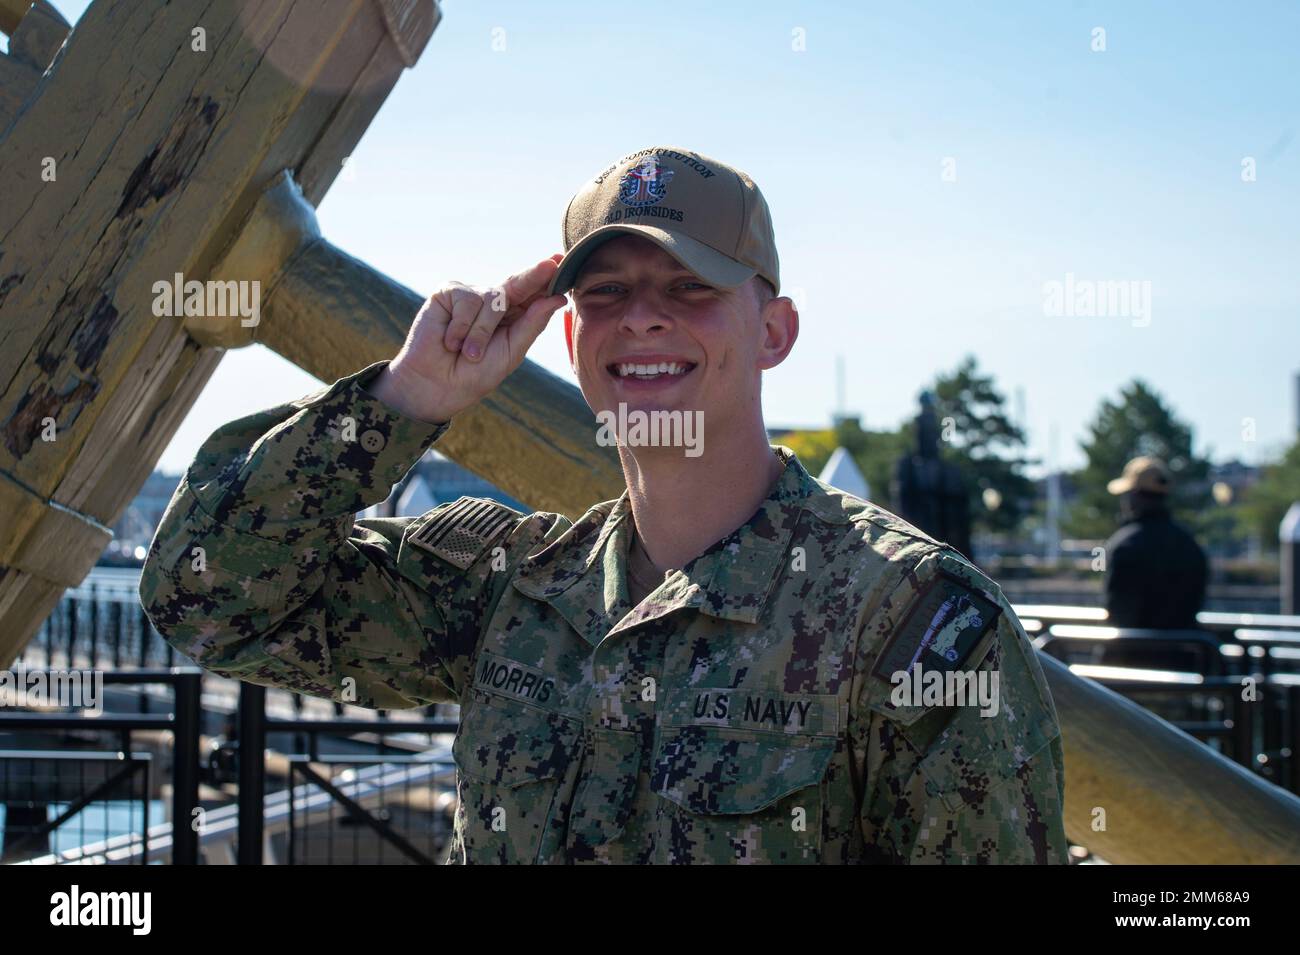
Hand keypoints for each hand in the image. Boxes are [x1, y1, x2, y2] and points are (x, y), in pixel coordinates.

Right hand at [370, 255, 565, 422]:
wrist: (435, 386)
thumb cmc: (474, 374)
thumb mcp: (511, 352)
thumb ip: (531, 325)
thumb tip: (557, 299)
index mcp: (514, 315)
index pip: (534, 294)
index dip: (548, 279)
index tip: (563, 262)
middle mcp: (494, 301)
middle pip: (520, 283)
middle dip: (534, 275)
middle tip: (551, 264)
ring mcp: (471, 295)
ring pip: (492, 300)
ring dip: (481, 332)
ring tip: (468, 353)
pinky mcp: (448, 293)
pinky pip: (467, 301)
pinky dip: (461, 327)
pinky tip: (451, 342)